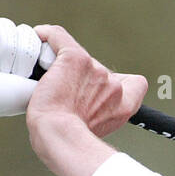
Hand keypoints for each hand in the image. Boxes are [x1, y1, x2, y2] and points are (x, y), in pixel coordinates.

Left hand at [26, 25, 147, 139]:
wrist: (58, 135)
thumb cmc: (68, 139)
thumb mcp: (96, 131)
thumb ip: (97, 114)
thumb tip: (79, 108)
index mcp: (124, 104)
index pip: (135, 83)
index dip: (120, 83)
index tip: (103, 90)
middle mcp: (114, 85)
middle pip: (98, 70)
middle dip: (81, 79)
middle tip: (64, 95)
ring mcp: (96, 69)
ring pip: (76, 57)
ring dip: (63, 68)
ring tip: (49, 85)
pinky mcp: (75, 58)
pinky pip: (58, 37)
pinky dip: (47, 36)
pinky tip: (39, 38)